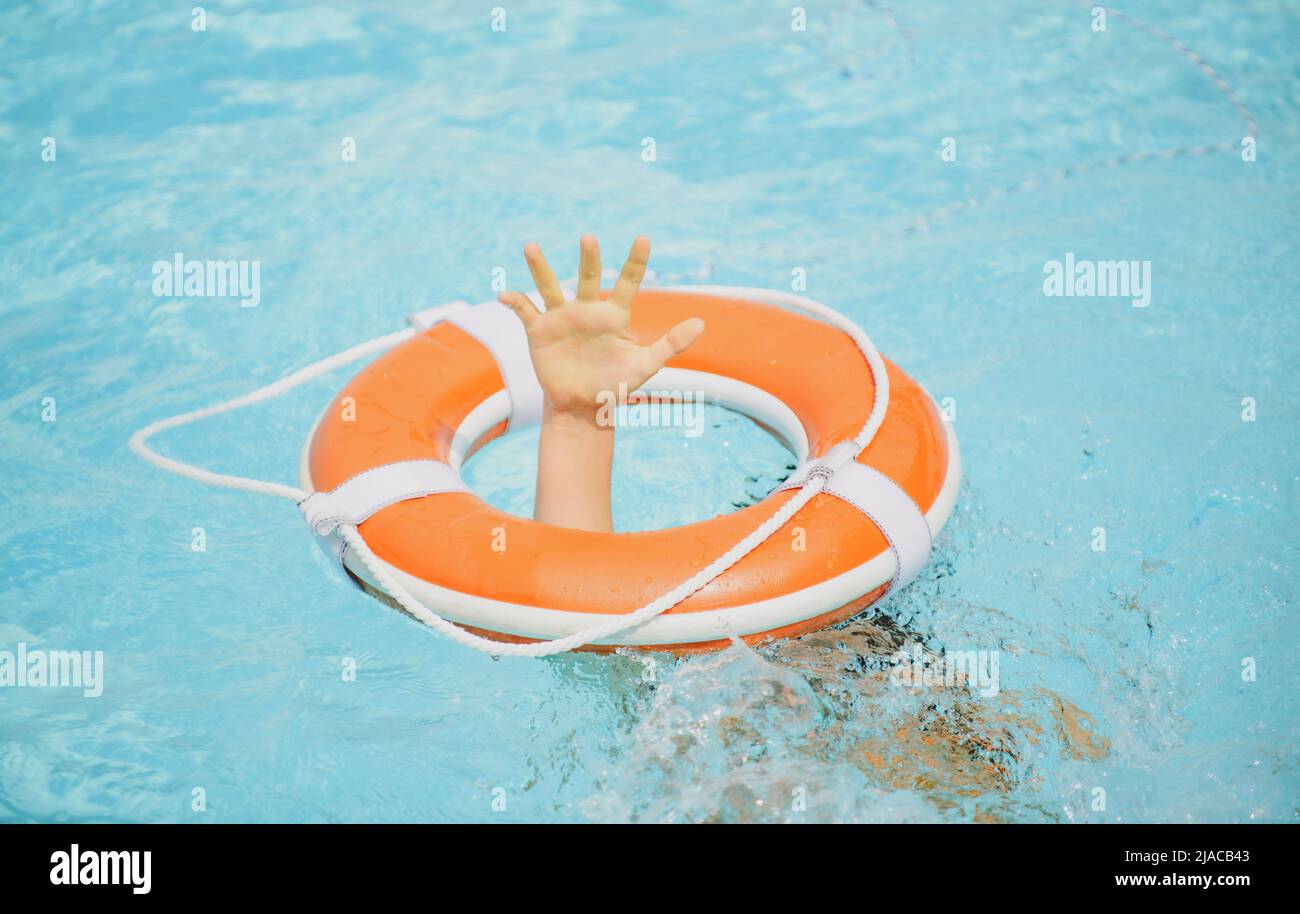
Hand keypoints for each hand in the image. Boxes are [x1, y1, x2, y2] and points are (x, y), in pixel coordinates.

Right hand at [498, 235, 704, 421]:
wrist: (583, 405)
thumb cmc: (615, 382)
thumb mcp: (645, 366)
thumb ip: (670, 344)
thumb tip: (701, 324)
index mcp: (614, 315)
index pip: (628, 283)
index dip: (636, 262)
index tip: (643, 238)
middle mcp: (588, 309)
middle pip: (589, 278)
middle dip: (589, 259)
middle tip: (589, 239)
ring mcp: (562, 318)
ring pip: (550, 287)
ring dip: (541, 268)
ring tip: (532, 248)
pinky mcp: (540, 331)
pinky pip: (526, 311)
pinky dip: (516, 302)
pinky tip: (505, 295)